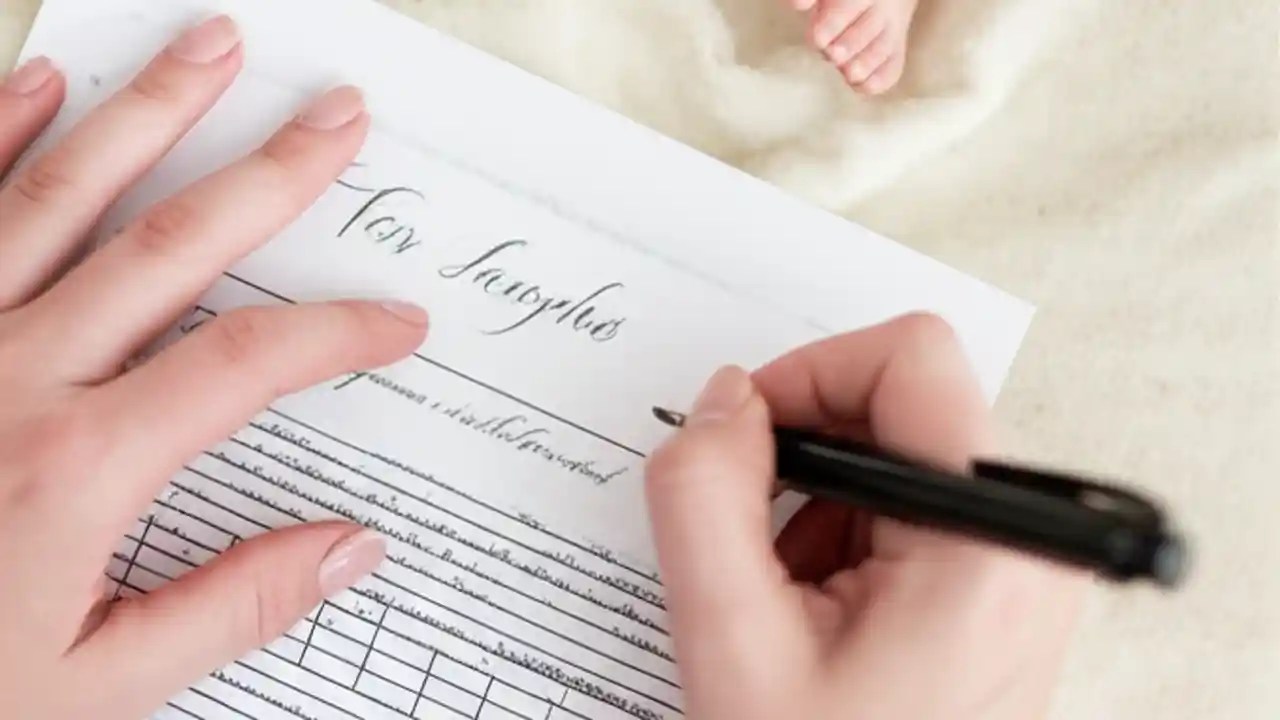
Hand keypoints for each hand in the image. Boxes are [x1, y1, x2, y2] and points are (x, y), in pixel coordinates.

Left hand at [0, 16, 424, 718]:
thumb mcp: (93, 686)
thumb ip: (231, 608)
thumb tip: (351, 549)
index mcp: (77, 465)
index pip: (247, 364)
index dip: (337, 331)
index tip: (396, 320)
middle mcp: (13, 376)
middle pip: (171, 245)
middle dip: (268, 172)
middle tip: (335, 114)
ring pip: (60, 195)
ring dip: (148, 115)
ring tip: (212, 48)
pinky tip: (44, 85)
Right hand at [646, 314, 1087, 719]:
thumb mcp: (732, 644)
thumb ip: (703, 498)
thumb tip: (720, 401)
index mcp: (984, 543)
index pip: (911, 357)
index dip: (809, 370)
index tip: (745, 433)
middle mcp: (1025, 542)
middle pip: (905, 401)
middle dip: (805, 450)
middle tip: (751, 527)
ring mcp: (1019, 564)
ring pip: (899, 453)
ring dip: (817, 501)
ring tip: (785, 592)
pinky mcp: (998, 584)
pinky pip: (910, 508)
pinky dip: (842, 533)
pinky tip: (814, 608)